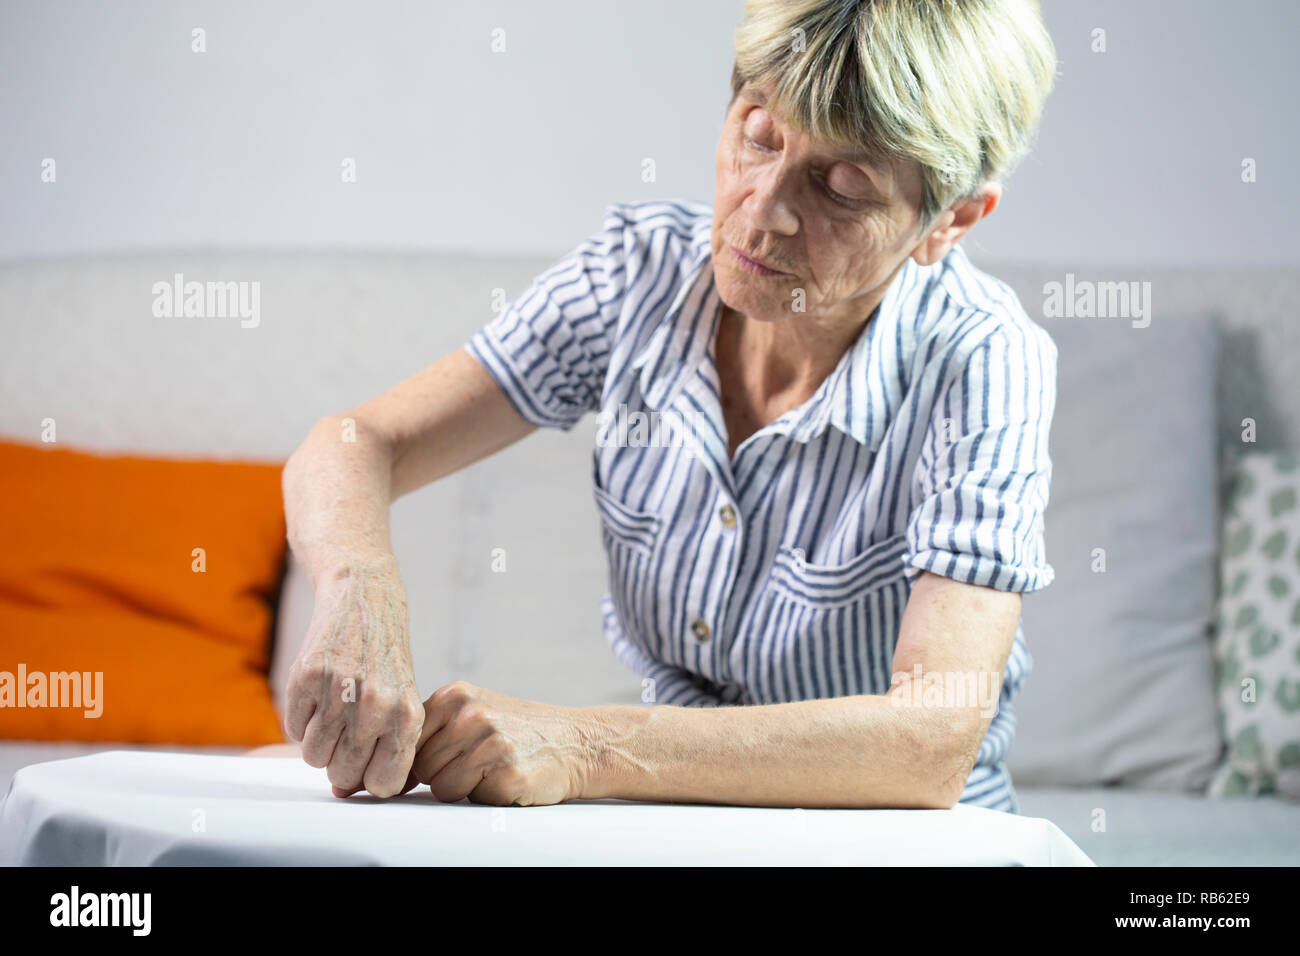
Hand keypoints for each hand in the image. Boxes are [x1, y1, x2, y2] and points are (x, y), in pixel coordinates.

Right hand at [284, 553, 424, 798]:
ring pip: (314, 757)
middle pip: (344, 774)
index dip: (371, 779)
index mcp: (406, 716)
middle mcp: (375, 707)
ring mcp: (339, 692)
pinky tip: (319, 694)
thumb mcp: (402, 699)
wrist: (364, 598)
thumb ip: (383, 747)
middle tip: (347, 732)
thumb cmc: (385, 656)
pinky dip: (301, 720)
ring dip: (318, 742)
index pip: (383, 784)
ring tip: (333, 713)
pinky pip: (292, 729)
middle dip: (342, 762)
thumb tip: (345, 791)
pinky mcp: (306, 677)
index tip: (368, 764)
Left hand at [412, 681, 595, 805]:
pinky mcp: (505, 773)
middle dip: (443, 773)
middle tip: (477, 763)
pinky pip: (471, 801)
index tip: (435, 763)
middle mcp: (469, 715)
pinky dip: (487, 797)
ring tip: (492, 769)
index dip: (417, 759)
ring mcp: (488, 743)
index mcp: (455, 696)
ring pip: (441, 788)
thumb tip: (382, 763)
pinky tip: (508, 778)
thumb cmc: (520, 731)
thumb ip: (434, 727)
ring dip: (464, 788)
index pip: (406, 740)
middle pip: (421, 767)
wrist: (575, 742)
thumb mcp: (475, 710)